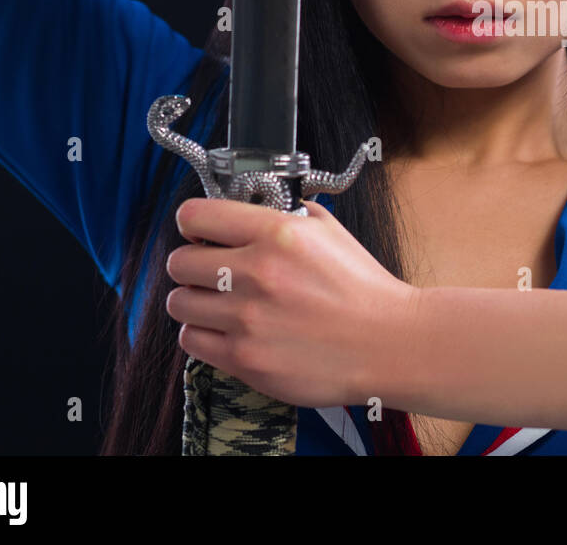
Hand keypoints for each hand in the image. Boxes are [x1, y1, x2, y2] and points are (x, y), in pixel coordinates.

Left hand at [165, 196, 417, 408]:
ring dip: (196, 301)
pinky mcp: (244, 358)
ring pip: (179, 303)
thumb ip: (288, 215)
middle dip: (192, 264)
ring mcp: (247, 319)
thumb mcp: (330, 232)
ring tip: (220, 304)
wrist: (388, 342)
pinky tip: (227, 330)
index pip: (195, 216)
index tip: (200, 233)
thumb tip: (255, 208)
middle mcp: (256, 272)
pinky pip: (192, 340)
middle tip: (211, 272)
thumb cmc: (363, 289)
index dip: (193, 223)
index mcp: (277, 233)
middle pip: (178, 262)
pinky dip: (204, 333)